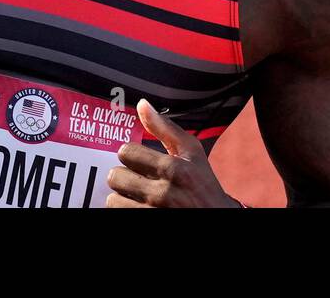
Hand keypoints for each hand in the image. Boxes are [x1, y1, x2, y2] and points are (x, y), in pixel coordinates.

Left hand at [105, 99, 241, 207]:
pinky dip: (125, 210)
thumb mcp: (192, 154)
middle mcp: (163, 194)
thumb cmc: (202, 185)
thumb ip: (166, 128)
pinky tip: (137, 207)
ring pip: (112, 200)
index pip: (126, 152)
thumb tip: (142, 104)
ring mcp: (153, 213)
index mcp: (174, 169)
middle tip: (137, 181)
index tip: (139, 161)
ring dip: (122, 198)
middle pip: (115, 176)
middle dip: (125, 177)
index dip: (131, 155)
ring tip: (137, 198)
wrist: (216, 217)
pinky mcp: (147, 224)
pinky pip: (116, 214)